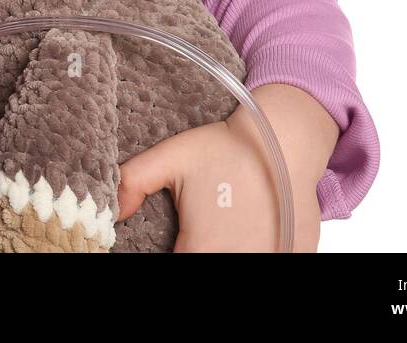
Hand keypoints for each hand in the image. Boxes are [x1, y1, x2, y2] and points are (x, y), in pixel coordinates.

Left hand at [118, 84, 335, 251]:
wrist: (285, 139)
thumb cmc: (228, 148)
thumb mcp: (172, 157)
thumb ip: (133, 182)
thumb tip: (112, 211)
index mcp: (202, 249)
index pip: (176, 266)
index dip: (172, 253)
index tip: (175, 242)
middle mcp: (237, 260)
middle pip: (204, 264)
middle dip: (198, 249)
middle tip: (200, 231)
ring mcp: (270, 259)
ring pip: (236, 263)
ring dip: (225, 249)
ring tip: (224, 228)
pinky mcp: (294, 256)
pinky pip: (270, 258)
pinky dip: (256, 246)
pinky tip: (249, 231)